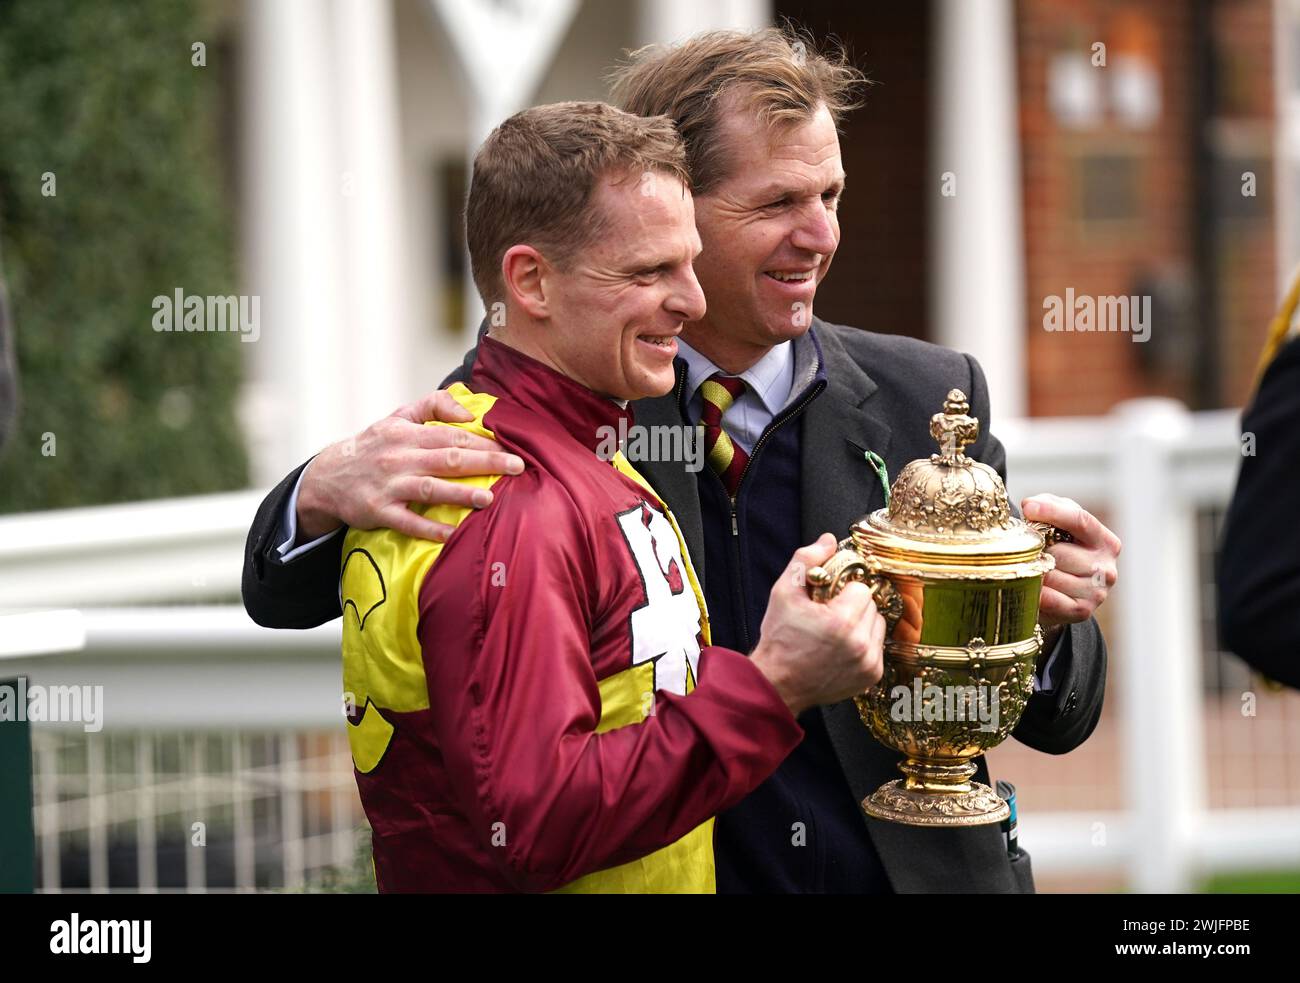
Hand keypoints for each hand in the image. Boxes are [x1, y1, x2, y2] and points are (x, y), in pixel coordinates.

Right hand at [296, 390, 524, 542]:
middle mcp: (399, 457)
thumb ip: (433, 406)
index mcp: (407, 434)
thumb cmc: (374, 446)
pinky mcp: (379, 511)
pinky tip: (452, 533)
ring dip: (460, 494)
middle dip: (485, 462)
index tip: (510, 448)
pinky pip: (408, 522)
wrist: (328, 476)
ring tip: (488, 498)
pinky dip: (430, 528)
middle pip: (448, 458)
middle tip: (516, 467)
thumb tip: (469, 411)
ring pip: (430, 488)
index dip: (483, 441)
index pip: (452, 435)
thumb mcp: (398, 416)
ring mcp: (389, 485)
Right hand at [750, 533, 885, 716]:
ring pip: (877, 625)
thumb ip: (807, 560)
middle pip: (872, 605)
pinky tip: (841, 646)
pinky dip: (863, 643)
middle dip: (852, 606)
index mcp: (842, 621)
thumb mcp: (784, 593)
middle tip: (829, 614)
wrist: (778, 683)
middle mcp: (860, 644)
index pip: (862, 588)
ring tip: (836, 631)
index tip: (827, 599)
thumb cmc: (779, 640)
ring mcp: (868, 663)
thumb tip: (829, 541)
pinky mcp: (871, 675)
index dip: (842, 590)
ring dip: (861, 623)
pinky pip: (877, 645)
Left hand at [1022, 494, 1120, 634]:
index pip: (1080, 520)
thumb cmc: (1059, 551)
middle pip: (1060, 552)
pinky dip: (1034, 591)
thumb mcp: (1058, 523)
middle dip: (1038, 551)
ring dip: (1034, 572)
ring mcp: (1097, 592)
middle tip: (1027, 552)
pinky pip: (1049, 598)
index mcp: (1105, 541)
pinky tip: (1030, 586)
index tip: (1028, 508)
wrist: (1060, 595)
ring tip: (1029, 570)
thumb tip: (1031, 506)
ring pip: (1051, 575)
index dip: (1053, 512)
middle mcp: (1106, 567)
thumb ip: (1048, 505)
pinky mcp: (1082, 610)